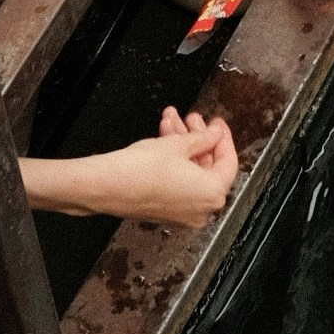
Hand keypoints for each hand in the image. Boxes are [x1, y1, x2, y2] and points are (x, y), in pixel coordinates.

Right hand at [52, 109, 240, 226]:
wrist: (105, 185)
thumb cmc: (139, 170)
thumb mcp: (178, 144)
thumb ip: (203, 138)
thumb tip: (214, 134)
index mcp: (212, 194)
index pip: (228, 162)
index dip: (223, 138)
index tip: (217, 124)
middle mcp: (201, 209)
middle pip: (208, 166)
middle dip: (198, 138)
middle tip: (194, 120)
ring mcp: (182, 213)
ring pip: (190, 172)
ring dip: (182, 144)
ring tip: (173, 121)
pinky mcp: (164, 211)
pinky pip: (178, 182)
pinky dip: (174, 161)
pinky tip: (164, 137)